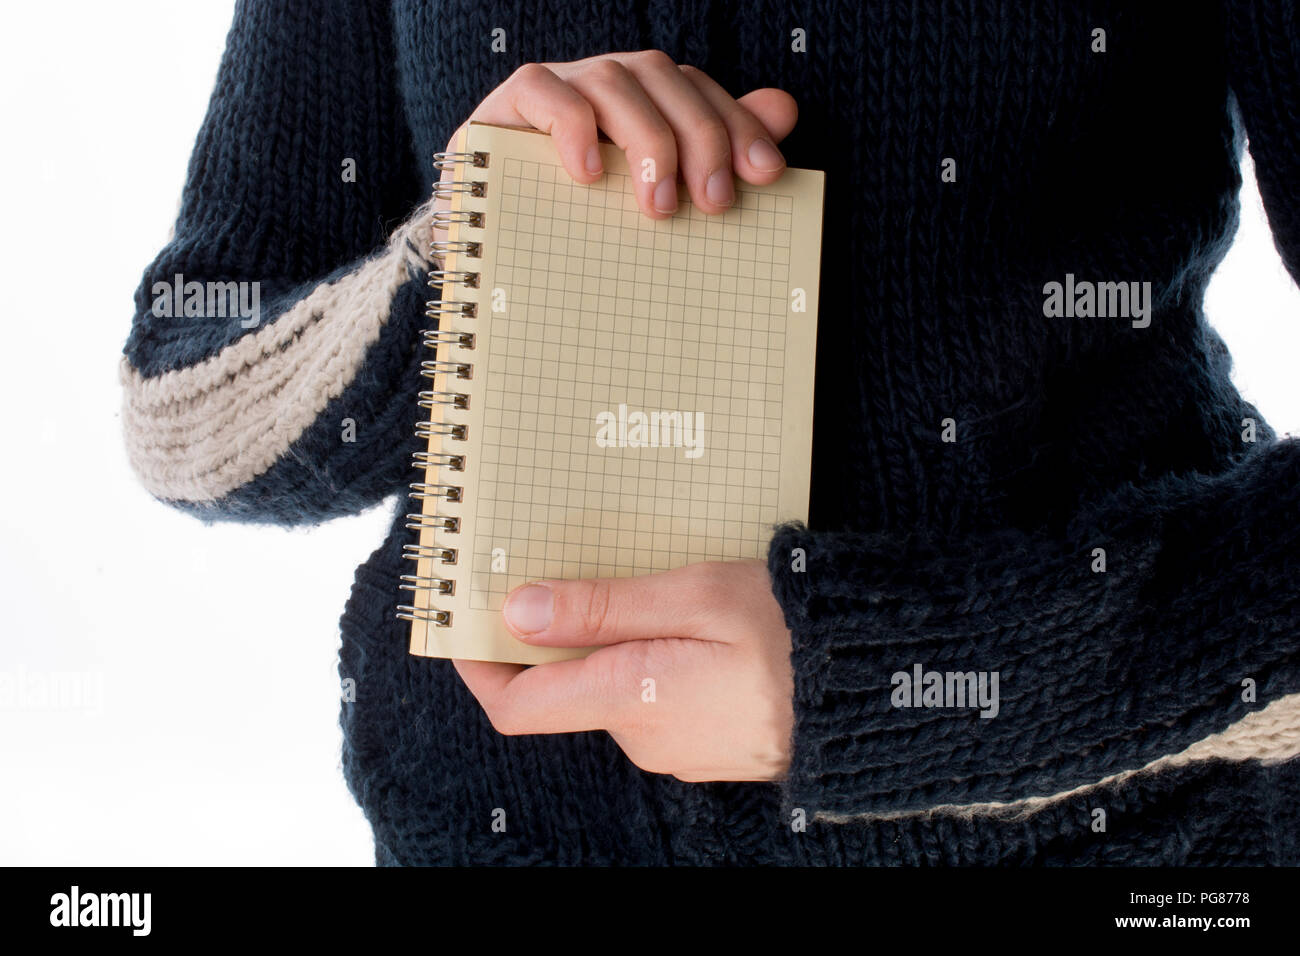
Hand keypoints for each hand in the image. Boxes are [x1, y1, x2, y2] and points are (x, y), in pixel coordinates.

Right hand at [437, 51, 797, 220]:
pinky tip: (589, 172)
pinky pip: (545, 92)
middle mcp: (605, 84)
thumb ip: (717, 155)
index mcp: (644, 102)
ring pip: (613, 80)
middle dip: (701, 136)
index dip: (737, 125)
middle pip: (663, 78)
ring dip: (647, 139)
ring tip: (658, 205)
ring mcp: (558, 88)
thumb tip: (785, 110)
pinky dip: (573, 126)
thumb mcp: (656, 200)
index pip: (699, 90)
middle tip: (714, 203)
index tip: (765, 175)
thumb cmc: (583, 227)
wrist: (497, 248)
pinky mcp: (510, 105)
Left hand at [454, 561, 794, 781]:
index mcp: (628, 696)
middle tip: (570, 568)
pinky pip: (653, 701)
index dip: (481, 664)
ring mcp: (674, 747)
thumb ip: (603, 607)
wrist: (876, 689)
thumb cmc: (792, 631)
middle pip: (566, 688)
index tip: (468, 620)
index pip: (518, 703)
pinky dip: (649, 662)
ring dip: (613, 643)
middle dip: (560, 635)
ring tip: (646, 585)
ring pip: (613, 689)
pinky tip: (688, 625)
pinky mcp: (703, 744)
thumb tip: (520, 611)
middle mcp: (640, 735)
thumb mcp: (695, 595)